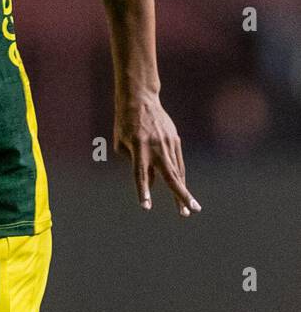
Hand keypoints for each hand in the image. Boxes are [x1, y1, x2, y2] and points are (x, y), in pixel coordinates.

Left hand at [114, 92, 200, 216]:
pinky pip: (177, 162)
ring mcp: (168, 143)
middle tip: (188, 212)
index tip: (146, 206)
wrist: (140, 99)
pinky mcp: (175, 140)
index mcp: (138, 147)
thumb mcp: (122, 143)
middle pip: (170, 175)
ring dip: (183, 190)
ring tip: (189, 208)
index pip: (141, 174)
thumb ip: (136, 164)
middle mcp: (156, 146)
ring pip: (177, 171)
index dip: (144, 191)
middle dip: (180, 195)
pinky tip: (182, 189)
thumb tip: (152, 182)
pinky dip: (179, 176)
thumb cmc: (125, 123)